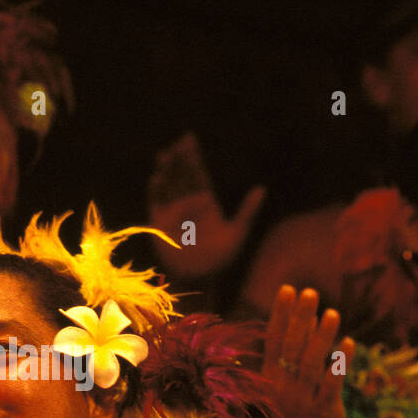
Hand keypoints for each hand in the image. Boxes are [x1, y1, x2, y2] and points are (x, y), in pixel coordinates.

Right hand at [147, 132, 264, 279]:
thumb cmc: (221, 259)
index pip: (197, 173)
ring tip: (164, 156)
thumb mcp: (238, 233)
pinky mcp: (160, 223)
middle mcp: (188, 204)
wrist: (200, 278)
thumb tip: (261, 189)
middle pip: (181, 175)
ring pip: (168, 186)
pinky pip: (156, 203)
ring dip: (166, 171)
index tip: (189, 139)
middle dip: (179, 159)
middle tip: (179, 143)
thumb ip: (247, 211)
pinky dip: (156, 191)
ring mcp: (173, 212)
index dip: (193, 157)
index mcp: (206, 202)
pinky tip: (157, 179)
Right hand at [261, 285, 352, 417]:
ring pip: (311, 363)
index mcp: (271, 376)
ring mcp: (303, 399)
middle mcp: (284, 385)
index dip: (280, 314)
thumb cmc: (294, 414)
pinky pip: (332, 385)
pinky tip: (349, 344)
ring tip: (332, 312)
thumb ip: (295, 352)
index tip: (288, 288)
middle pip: (292, 346)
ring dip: (321, 337)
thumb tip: (309, 316)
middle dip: (300, 318)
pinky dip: (340, 364)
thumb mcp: (286, 384)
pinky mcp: (324, 411)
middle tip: (310, 292)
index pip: (274, 339)